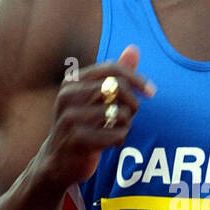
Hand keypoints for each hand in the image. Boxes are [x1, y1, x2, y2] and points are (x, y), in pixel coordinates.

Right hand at [39, 45, 154, 188]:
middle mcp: (68, 96)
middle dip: (132, 104)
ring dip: (126, 124)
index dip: (136, 78)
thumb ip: (114, 74)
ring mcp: (71, 118)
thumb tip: (134, 48)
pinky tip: (110, 144)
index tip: (151, 92)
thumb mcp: (95, 98)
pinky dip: (120, 139)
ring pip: (120, 113)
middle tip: (129, 117)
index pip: (112, 69)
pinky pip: (116, 134)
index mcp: (72, 81)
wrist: (58, 161)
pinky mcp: (78, 139)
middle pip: (118, 87)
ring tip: (115, 131)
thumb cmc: (82, 125)